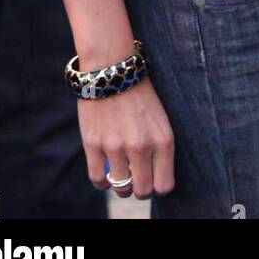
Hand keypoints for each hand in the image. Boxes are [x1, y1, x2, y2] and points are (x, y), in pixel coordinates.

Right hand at [79, 76, 174, 199]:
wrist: (113, 68)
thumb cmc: (139, 93)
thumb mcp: (160, 119)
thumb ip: (158, 147)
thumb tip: (154, 177)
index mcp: (163, 140)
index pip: (165, 185)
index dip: (158, 186)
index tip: (153, 179)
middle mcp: (141, 146)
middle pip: (143, 190)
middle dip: (140, 188)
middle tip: (136, 180)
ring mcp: (116, 147)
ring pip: (121, 187)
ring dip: (121, 186)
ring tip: (121, 176)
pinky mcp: (94, 144)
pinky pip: (97, 179)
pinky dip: (102, 182)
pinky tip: (105, 173)